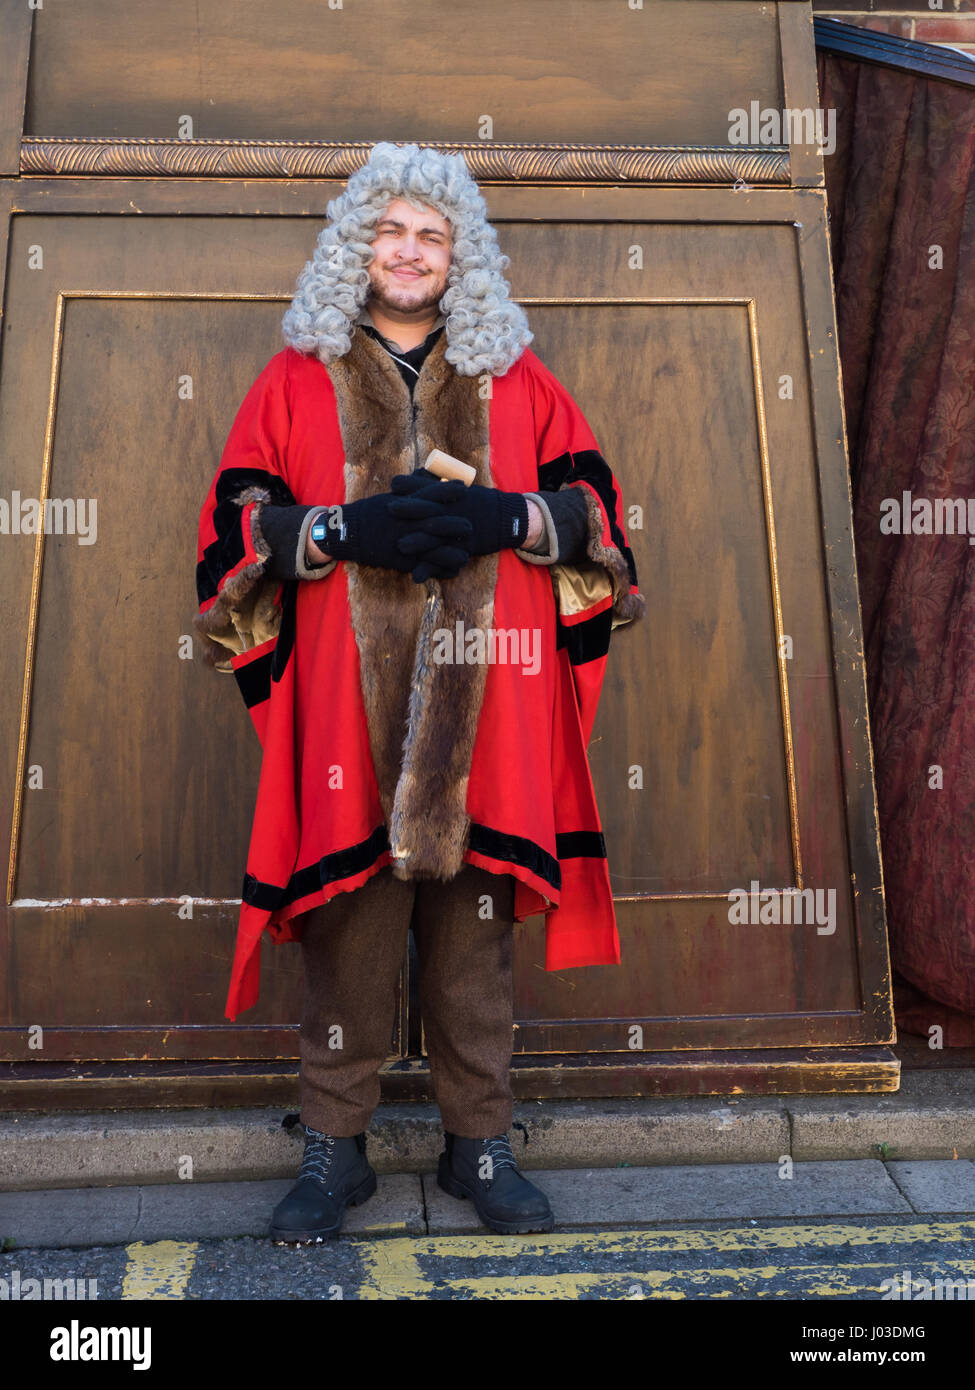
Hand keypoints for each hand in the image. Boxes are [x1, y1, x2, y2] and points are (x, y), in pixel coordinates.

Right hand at [312, 476, 470, 574]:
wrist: (348, 532)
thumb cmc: (371, 512)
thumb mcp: (391, 496)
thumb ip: (412, 487)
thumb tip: (429, 472)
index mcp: (403, 504)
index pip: (429, 493)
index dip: (447, 490)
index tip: (464, 486)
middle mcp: (405, 522)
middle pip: (434, 522)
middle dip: (453, 524)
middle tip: (471, 525)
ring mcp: (403, 541)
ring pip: (431, 547)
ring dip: (449, 552)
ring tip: (466, 556)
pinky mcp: (399, 559)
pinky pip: (422, 565)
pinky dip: (438, 570)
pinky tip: (453, 572)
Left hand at [389, 472, 530, 557]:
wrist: (507, 518)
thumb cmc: (479, 502)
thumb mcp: (460, 490)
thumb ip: (438, 483)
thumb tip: (418, 471)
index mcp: (450, 495)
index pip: (428, 486)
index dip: (411, 485)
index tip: (393, 483)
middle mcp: (453, 511)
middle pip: (429, 508)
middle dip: (409, 508)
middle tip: (389, 508)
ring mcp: (458, 531)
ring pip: (436, 536)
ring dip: (418, 541)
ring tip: (400, 546)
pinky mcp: (463, 548)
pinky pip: (444, 559)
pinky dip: (431, 569)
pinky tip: (417, 577)